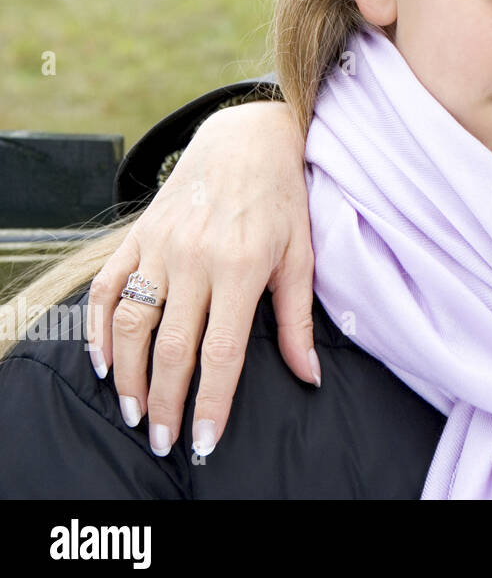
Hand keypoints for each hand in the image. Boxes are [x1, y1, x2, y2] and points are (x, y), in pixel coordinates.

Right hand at [86, 100, 317, 457]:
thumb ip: (297, 321)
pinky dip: (98, 328)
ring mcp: (161, 246)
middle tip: (163, 439)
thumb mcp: (301, 256)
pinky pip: (106, 288)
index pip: (221, 352)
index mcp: (243, 267)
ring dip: (127, 375)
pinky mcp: (138, 235)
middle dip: (164, 402)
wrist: (247, 137)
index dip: (211, 402)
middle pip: (170, 347)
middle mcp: (196, 259)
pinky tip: (103, 362)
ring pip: (131, 323)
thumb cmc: (282, 199)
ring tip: (133, 410)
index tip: (204, 439)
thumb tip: (308, 376)